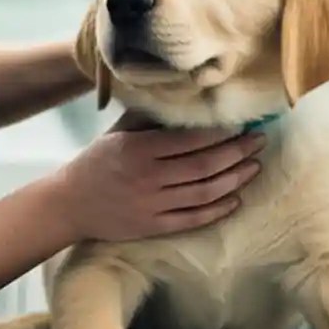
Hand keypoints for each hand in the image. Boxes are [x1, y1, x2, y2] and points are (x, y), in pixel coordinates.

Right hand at [49, 112, 264, 241]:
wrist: (69, 203)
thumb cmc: (98, 162)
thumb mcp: (119, 133)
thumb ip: (150, 119)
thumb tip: (188, 101)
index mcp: (139, 149)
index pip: (190, 140)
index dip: (221, 133)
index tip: (242, 125)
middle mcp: (148, 178)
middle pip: (204, 166)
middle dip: (237, 153)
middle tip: (259, 142)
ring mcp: (152, 205)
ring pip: (204, 193)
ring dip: (235, 179)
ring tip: (254, 167)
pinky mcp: (153, 227)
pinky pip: (194, 219)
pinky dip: (218, 209)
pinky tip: (236, 198)